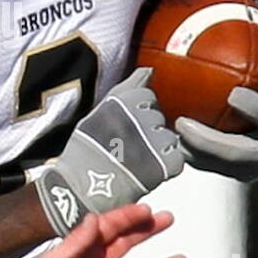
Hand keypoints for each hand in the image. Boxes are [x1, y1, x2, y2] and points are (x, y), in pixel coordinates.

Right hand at [36, 68, 185, 235]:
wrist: (82, 188)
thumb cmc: (86, 150)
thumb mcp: (102, 109)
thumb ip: (128, 86)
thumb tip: (149, 70)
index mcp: (125, 100)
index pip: (146, 96)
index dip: (136, 113)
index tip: (123, 127)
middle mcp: (143, 116)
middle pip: (157, 116)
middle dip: (147, 130)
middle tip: (126, 146)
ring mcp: (156, 139)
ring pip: (168, 137)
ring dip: (157, 148)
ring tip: (136, 160)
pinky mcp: (166, 163)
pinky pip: (176, 158)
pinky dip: (165, 166)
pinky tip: (147, 171)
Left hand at [175, 37, 257, 183]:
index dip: (256, 109)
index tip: (233, 95)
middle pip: (237, 153)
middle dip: (208, 142)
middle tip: (181, 123)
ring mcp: (254, 170)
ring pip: (218, 166)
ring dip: (192, 150)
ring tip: (167, 131)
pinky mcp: (238, 175)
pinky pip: (210, 167)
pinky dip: (190, 153)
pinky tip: (168, 136)